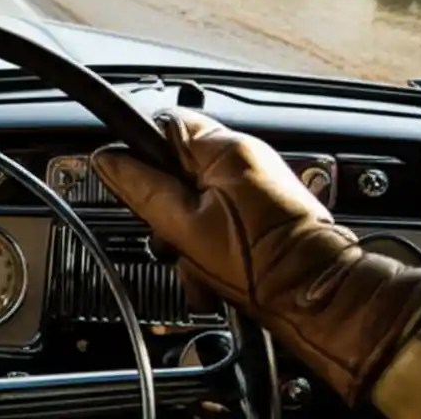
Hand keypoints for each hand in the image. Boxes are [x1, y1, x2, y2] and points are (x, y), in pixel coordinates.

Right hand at [91, 108, 420, 404]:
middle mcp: (246, 156)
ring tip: (194, 257)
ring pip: (195, 192)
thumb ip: (141, 187)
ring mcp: (257, 181)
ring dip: (185, 225)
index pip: (162, 123)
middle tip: (168, 233)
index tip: (129, 181)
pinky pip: (218, 210)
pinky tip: (212, 263)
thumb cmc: (260, 265)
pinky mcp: (264, 207)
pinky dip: (207, 236)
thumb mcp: (184, 226)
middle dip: (164, 201)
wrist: (314, 298)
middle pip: (177, 163)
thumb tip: (106, 159)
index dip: (139, 152)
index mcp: (225, 149)